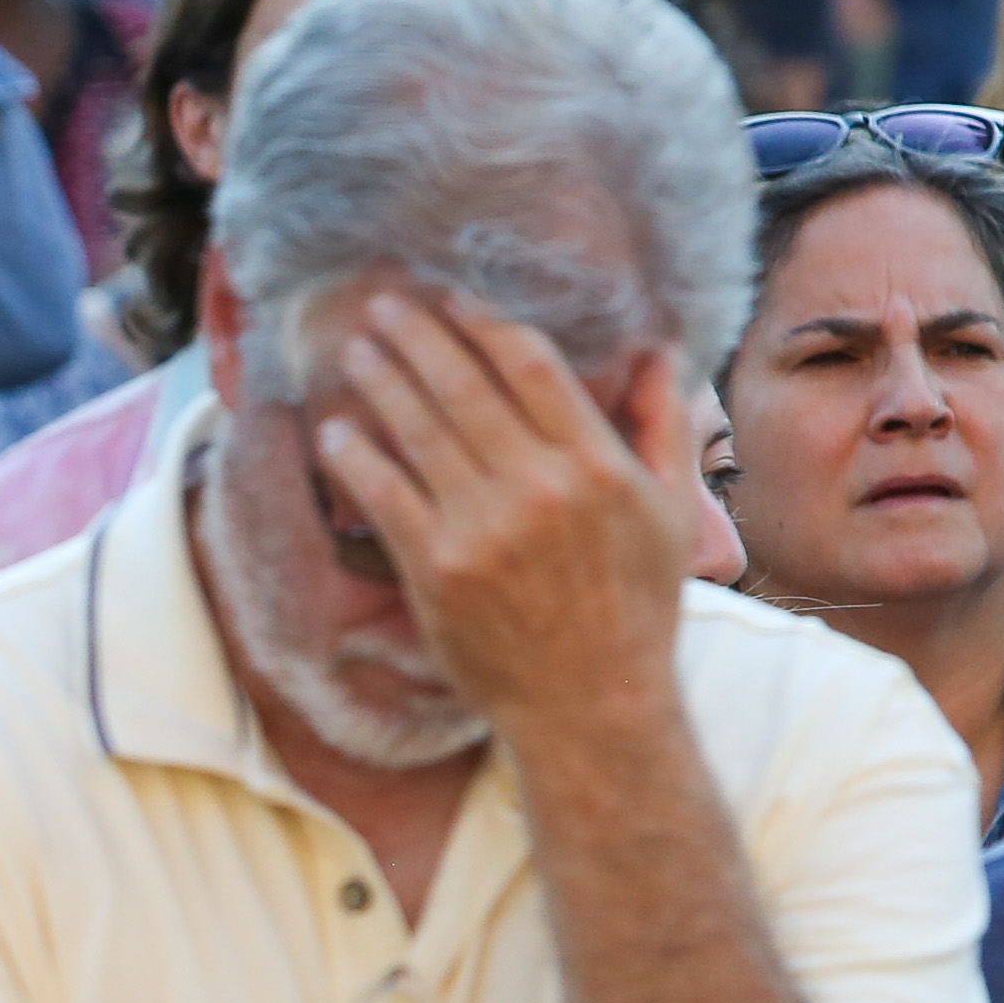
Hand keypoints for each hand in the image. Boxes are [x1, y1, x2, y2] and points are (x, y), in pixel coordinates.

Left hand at [313, 290, 692, 744]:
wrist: (592, 705)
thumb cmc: (634, 607)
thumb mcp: (670, 513)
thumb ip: (661, 425)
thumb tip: (658, 348)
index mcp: (599, 467)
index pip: (532, 366)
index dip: (485, 323)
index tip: (455, 296)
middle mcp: (541, 489)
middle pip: (465, 387)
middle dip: (419, 338)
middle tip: (386, 304)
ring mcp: (484, 529)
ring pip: (419, 431)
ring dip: (381, 382)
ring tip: (355, 350)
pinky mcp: (436, 568)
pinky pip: (384, 495)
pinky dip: (356, 456)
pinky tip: (334, 430)